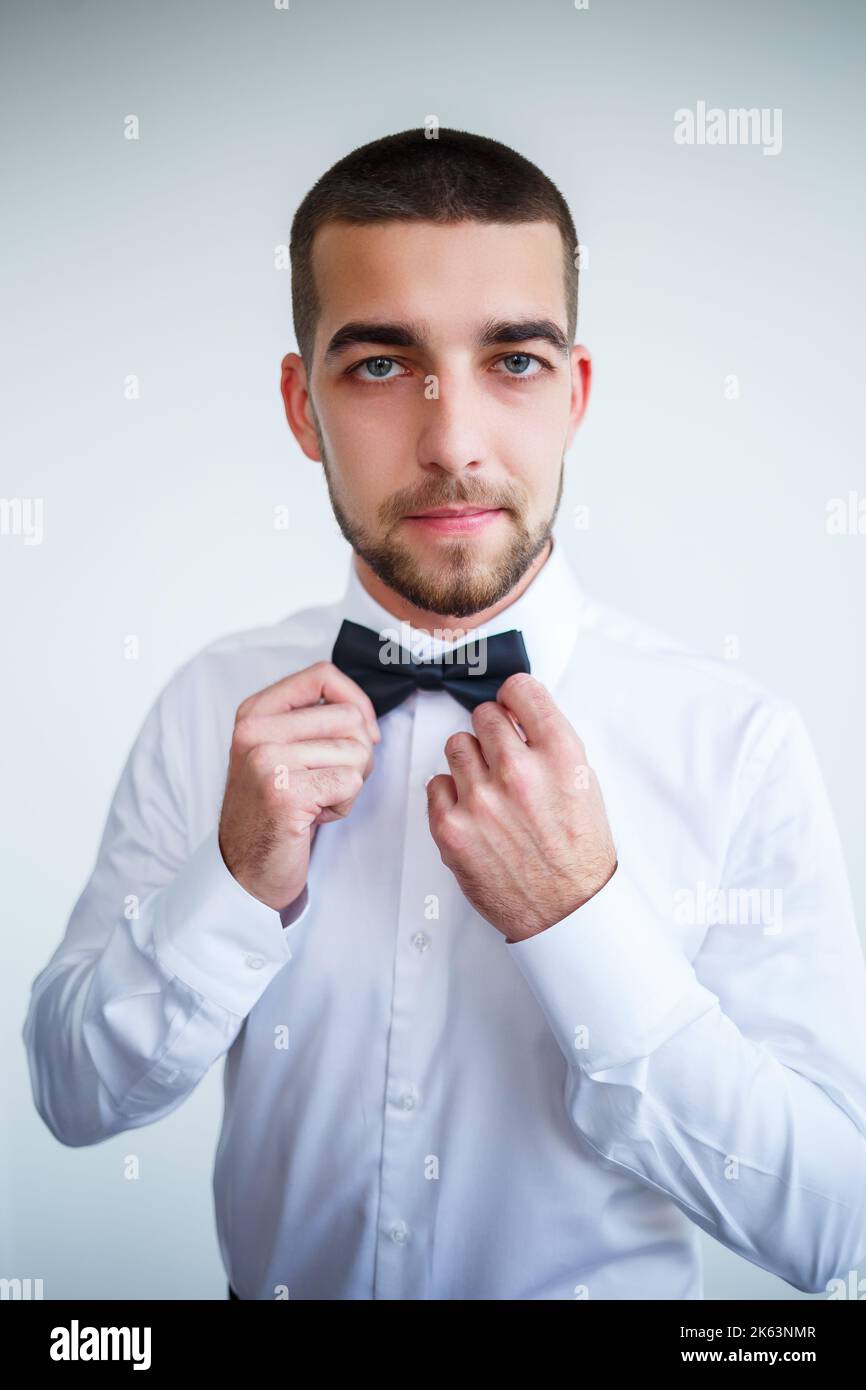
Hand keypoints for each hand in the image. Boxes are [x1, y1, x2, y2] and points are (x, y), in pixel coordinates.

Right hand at [219, 661, 380, 910]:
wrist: (246, 868)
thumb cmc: (273, 810)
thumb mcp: (281, 750)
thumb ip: (311, 721)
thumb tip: (363, 714)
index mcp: (255, 712)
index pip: (322, 675)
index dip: (355, 701)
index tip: (360, 731)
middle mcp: (255, 730)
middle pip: (349, 718)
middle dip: (357, 754)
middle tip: (328, 781)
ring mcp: (267, 760)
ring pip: (355, 751)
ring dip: (349, 783)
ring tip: (317, 799)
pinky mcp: (285, 791)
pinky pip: (351, 782)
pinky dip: (344, 805)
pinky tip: (314, 816)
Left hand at [425, 673, 616, 941]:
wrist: (565, 910)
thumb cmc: (577, 851)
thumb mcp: (582, 783)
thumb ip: (548, 744)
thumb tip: (516, 715)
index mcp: (560, 755)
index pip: (521, 690)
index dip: (514, 697)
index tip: (511, 707)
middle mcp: (519, 771)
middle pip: (483, 715)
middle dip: (493, 733)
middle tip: (503, 759)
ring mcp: (481, 799)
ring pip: (456, 745)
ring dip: (470, 761)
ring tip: (490, 789)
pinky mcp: (451, 826)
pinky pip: (436, 783)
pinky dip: (451, 795)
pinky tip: (474, 814)